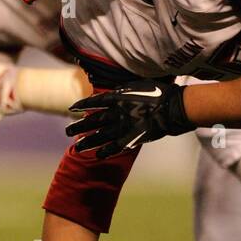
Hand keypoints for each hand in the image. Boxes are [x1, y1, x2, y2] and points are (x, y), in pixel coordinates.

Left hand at [66, 81, 191, 157]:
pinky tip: (97, 156)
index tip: (72, 108)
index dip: (83, 105)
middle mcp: (116, 112)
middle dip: (79, 127)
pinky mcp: (132, 138)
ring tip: (76, 148)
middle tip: (67, 132)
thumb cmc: (159, 93)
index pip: (94, 102)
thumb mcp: (139, 84)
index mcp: (117, 98)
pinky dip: (106, 151)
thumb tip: (115, 90)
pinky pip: (115, 147)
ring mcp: (123, 126)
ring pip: (100, 136)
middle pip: (93, 121)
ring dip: (87, 142)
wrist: (173, 107)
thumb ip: (124, 89)